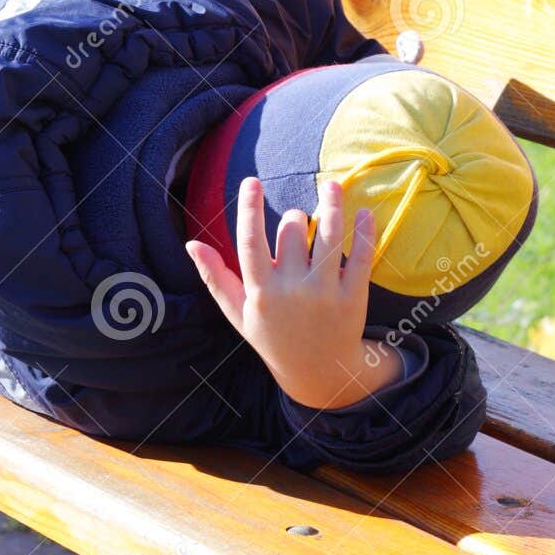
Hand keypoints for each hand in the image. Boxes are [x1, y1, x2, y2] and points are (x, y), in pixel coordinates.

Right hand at [186, 177, 403, 409]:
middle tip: (297, 220)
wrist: (318, 373)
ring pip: (328, 236)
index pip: (250, 242)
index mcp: (261, 292)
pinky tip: (362, 212)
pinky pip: (360, 258)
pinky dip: (364, 232)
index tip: (251, 181)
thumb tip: (191, 244)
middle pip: (291, 232)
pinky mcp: (352, 298)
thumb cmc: (273, 337)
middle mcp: (291, 291)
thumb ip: (216, 278)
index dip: (249, 209)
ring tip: (333, 185)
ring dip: (332, 204)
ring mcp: (324, 294)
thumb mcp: (239, 313)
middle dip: (294, 217)